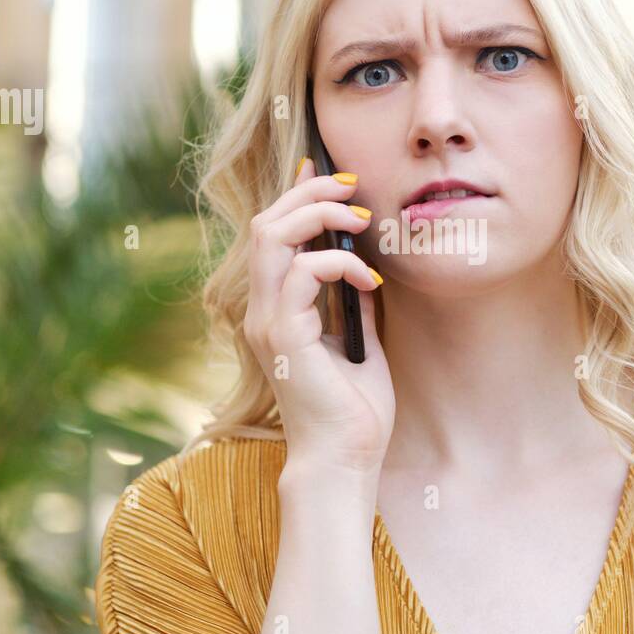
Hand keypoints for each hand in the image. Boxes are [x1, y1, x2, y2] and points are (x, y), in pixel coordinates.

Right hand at [242, 158, 394, 473]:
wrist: (345, 461)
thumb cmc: (353, 413)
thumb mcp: (360, 344)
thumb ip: (353, 305)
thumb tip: (365, 268)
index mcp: (276, 312)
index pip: (272, 236)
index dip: (296, 197)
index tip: (328, 173)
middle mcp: (262, 312)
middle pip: (265, 224)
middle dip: (308, 193)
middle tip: (352, 186)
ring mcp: (268, 323)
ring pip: (271, 237)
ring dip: (317, 216)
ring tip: (360, 217)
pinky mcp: (284, 336)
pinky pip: (302, 273)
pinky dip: (339, 263)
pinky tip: (370, 280)